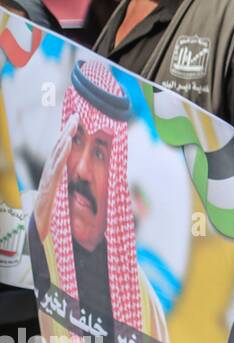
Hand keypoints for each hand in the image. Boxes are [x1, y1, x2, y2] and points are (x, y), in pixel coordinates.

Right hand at [33, 113, 76, 241]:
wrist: (38, 227)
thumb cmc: (53, 210)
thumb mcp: (66, 193)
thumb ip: (72, 183)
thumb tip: (85, 178)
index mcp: (55, 172)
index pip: (62, 150)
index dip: (68, 135)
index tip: (77, 121)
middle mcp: (50, 171)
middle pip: (59, 147)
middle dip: (67, 131)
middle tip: (77, 116)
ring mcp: (48, 177)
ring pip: (57, 154)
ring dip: (65, 137)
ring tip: (73, 124)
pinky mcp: (49, 184)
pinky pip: (56, 166)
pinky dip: (61, 153)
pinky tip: (67, 143)